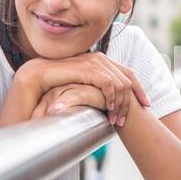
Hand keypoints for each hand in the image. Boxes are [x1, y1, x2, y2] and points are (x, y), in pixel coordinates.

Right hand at [20, 52, 149, 127]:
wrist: (35, 80)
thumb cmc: (53, 89)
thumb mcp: (79, 90)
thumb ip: (94, 90)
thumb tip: (109, 102)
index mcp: (98, 62)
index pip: (127, 73)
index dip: (138, 89)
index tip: (145, 105)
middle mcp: (97, 58)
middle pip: (127, 78)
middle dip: (131, 100)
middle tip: (125, 121)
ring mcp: (92, 61)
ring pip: (120, 82)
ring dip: (121, 104)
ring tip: (116, 120)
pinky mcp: (85, 67)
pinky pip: (108, 83)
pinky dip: (112, 98)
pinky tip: (108, 110)